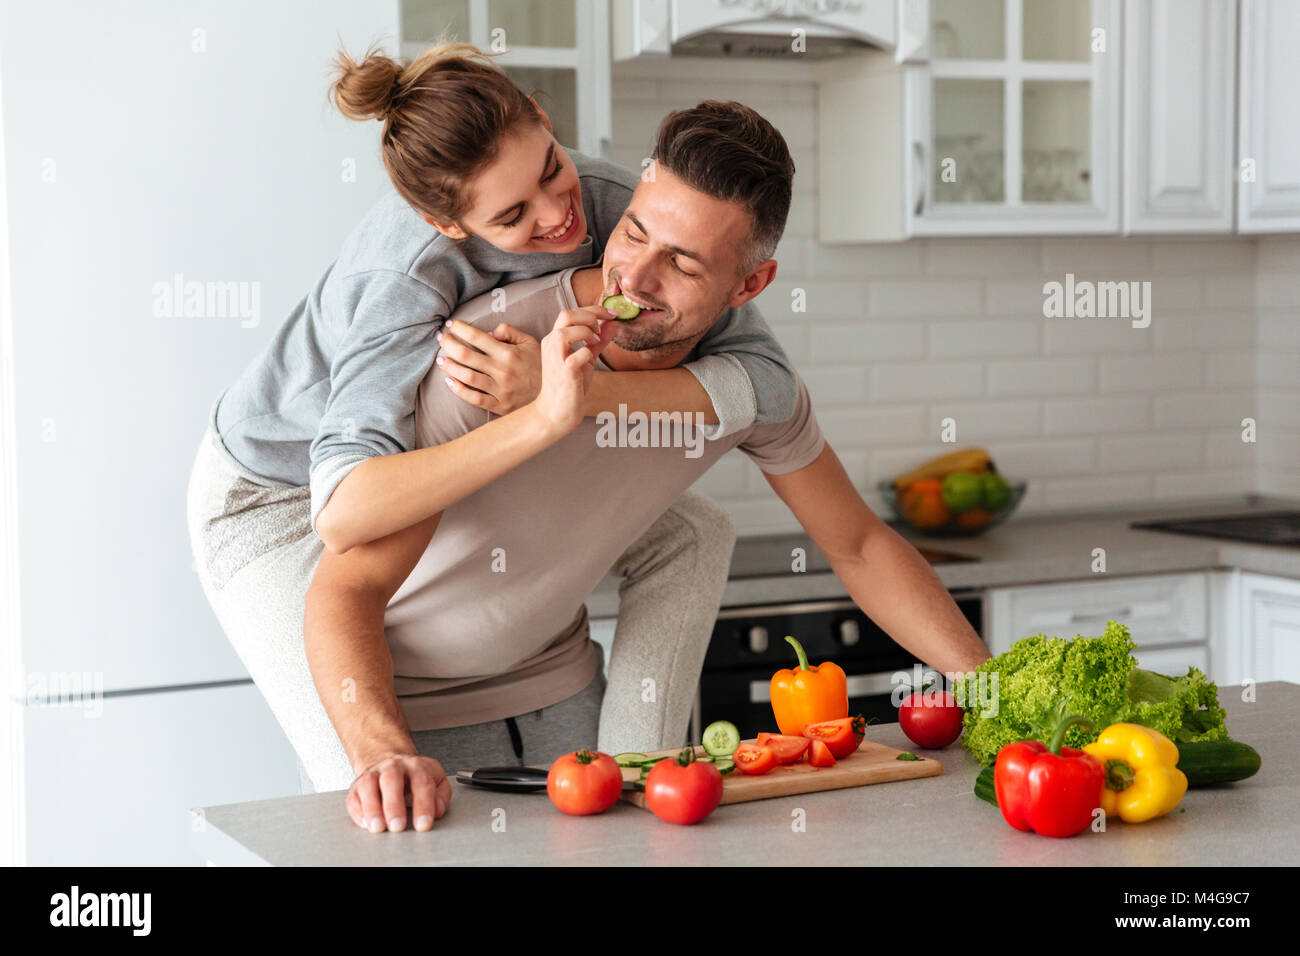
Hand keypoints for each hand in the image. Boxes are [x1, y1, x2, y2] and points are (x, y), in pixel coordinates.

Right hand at [346, 751, 451, 832]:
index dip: (423, 805)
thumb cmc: (415, 777)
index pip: (421, 783)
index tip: (423, 825)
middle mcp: (393, 767)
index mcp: (416, 766)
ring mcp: (372, 775)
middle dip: (393, 805)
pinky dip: (358, 812)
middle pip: (391, 780)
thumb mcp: (436, 781)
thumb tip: (438, 811)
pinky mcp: (356, 788)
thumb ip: (441, 797)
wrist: (391, 763)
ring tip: (378, 828)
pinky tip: (366, 824)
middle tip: (398, 826)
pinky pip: (353, 798)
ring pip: (368, 786)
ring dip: (372, 808)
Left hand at [436, 319, 541, 414]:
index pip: (477, 337)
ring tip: (440, 359)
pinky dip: (459, 390)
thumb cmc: (541, 366)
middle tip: (440, 339)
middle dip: (449, 345)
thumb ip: (510, 332)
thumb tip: (489, 331)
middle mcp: (502, 370)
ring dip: (449, 366)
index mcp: (509, 353)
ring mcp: (500, 389)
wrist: (557, 395)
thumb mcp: (531, 343)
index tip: (450, 325)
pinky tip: (449, 381)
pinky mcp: (499, 405)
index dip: (460, 329)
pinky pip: (474, 398)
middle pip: (466, 355)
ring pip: (467, 376)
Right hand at [532, 307, 617, 433]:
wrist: (557, 412)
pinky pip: (579, 355)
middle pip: (566, 314)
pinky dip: (588, 353)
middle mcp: (551, 345)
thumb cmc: (570, 385)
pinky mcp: (565, 373)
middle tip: (601, 329)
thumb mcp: (587, 358)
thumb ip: (599, 340)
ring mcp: (556, 358)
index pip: (571, 313)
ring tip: (594, 343)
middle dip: (590, 316)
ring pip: (567, 330)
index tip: (612, 314)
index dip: (594, 309)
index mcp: (555, 339)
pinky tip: (589, 362)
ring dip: (587, 332)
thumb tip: (614, 322)